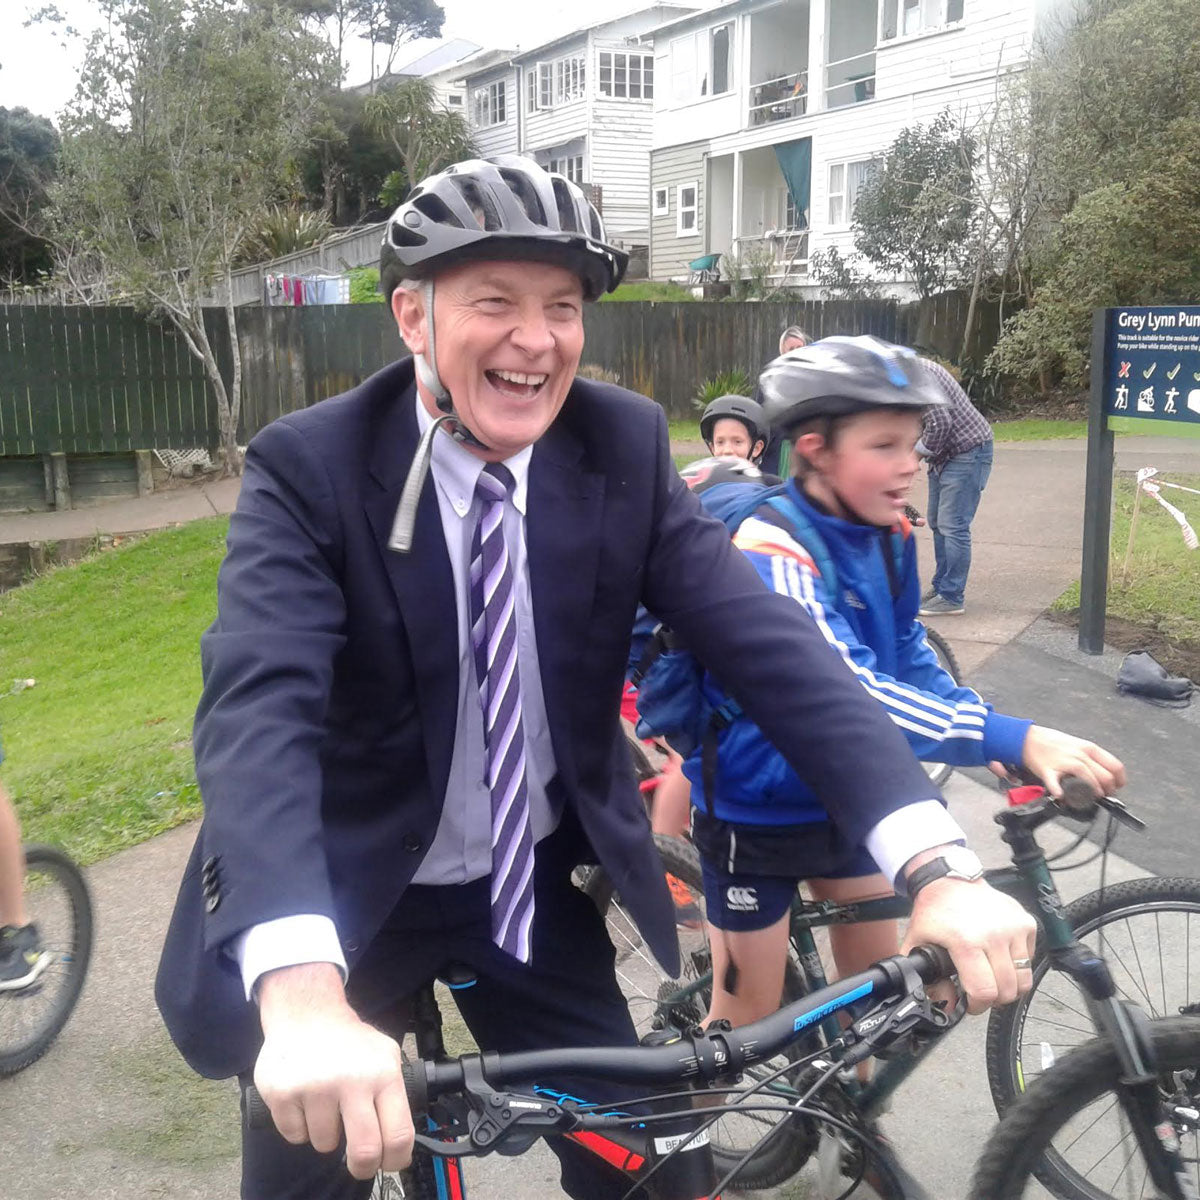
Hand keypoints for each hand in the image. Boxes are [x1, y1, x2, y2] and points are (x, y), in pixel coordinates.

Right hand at [254, 963, 412, 1179]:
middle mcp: (352, 1079)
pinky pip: (295, 1136)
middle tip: (359, 1164)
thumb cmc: (349, 1041)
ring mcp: (315, 1087)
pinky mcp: (283, 1093)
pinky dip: (299, 1126)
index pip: (399, 1134)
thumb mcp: (385, 1056)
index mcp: (383, 1073)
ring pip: (324, 1144)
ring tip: (325, 1104)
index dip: (396, 1160)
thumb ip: (394, 1095)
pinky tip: (303, 1099)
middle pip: (364, 1152)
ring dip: (325, 1134)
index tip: (390, 1164)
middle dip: (362, 1167)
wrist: (306, 1012)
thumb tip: (400, 1145)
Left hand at [901, 872, 1035, 1014]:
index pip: (985, 991)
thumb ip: (928, 979)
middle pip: (1008, 990)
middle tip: (981, 991)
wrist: (948, 880)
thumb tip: (947, 1005)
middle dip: (994, 999)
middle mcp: (994, 935)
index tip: (971, 1003)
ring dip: (1009, 986)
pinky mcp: (1026, 922)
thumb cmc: (934, 912)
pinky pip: (1030, 959)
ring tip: (992, 978)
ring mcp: (1014, 928)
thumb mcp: (918, 944)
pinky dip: (1018, 965)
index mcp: (966, 942)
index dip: (978, 1005)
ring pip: (1024, 979)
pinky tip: (999, 957)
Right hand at [1020, 727, 1125, 797]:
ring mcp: (1064, 762)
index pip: (1115, 766)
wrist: (1027, 738)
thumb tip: (1104, 773)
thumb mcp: (1077, 745)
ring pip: (1088, 779)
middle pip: (1105, 776)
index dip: (1119, 781)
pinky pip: (1055, 782)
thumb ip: (1090, 758)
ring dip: (1093, 792)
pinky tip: (1061, 795)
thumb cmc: (1051, 742)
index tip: (1116, 787)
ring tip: (1090, 797)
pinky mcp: (1048, 770)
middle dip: (1108, 790)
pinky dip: (1058, 791)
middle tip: (1103, 795)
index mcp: (1088, 748)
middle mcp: (1079, 754)